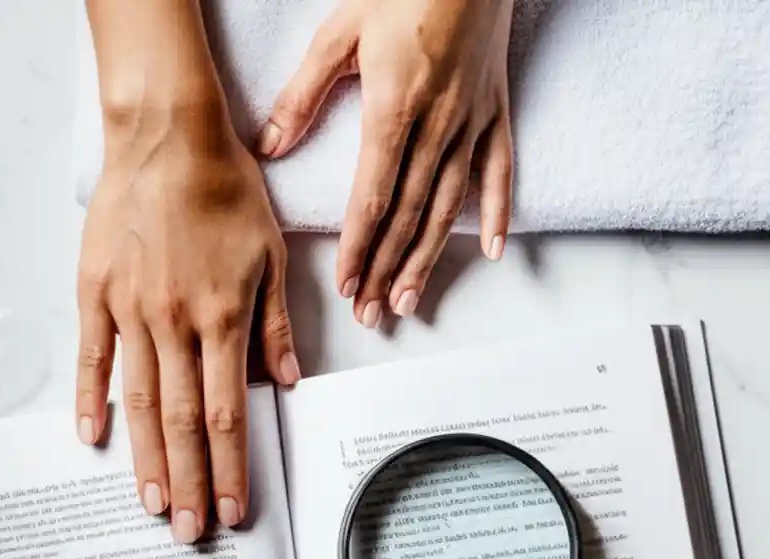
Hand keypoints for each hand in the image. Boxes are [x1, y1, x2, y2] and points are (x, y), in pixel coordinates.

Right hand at [76, 103, 298, 543]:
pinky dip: (92, 400)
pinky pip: (92, 357)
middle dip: (191, 484)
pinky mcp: (96, 292)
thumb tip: (286, 381)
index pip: (227, 414)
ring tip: (154, 504)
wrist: (165, 137)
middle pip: (181, 423)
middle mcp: (175, 323)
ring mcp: (130, 310)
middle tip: (191, 533)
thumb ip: (276, 323)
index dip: (233, 469)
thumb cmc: (225, 190)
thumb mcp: (270, 255)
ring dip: (146, 460)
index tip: (236, 510)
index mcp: (223, 318)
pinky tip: (93, 439)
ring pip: (138, 401)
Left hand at [258, 0, 514, 325]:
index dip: (359, 247)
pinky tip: (493, 250)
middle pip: (409, 214)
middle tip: (370, 313)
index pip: (372, 197)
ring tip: (409, 298)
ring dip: (429, 258)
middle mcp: (438, 125)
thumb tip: (269, 146)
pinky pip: (500, 172)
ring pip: (449, 205)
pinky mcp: (496, 112)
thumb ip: (302, 95)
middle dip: (386, 269)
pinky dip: (496, 212)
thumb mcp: (338, 33)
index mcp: (395, 109)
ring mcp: (472, 122)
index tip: (345, 284)